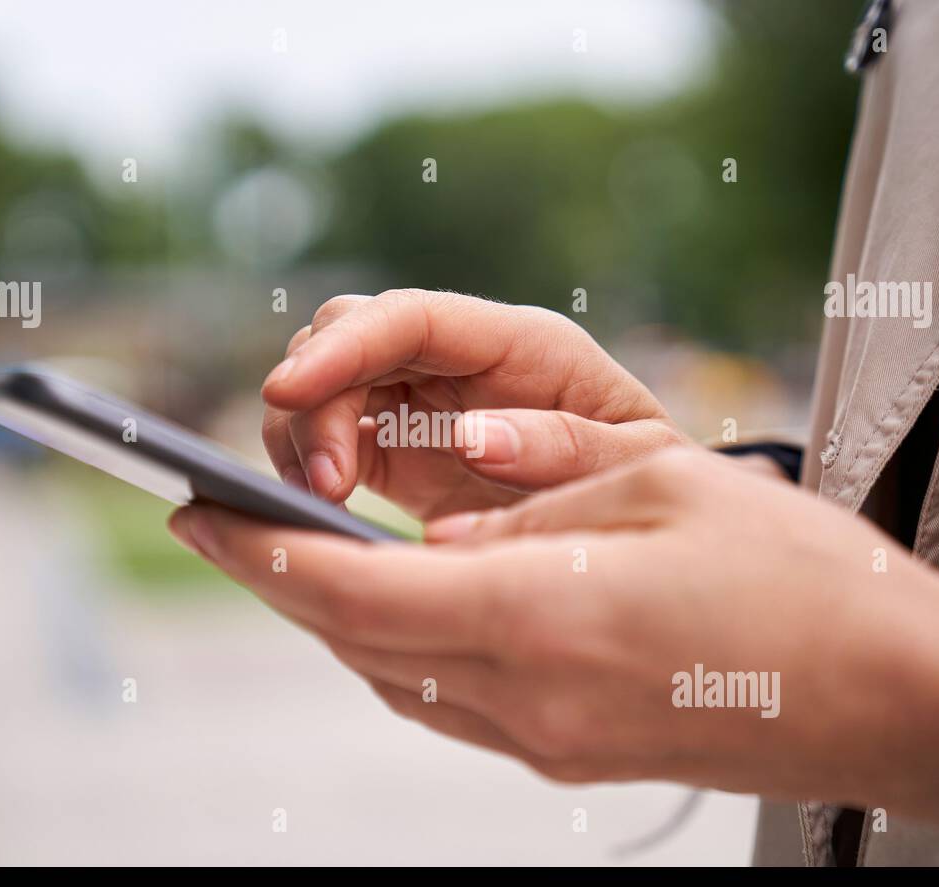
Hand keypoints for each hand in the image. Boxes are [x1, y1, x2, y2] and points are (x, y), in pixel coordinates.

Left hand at [170, 447, 938, 843]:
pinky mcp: (568, 756)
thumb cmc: (800, 575)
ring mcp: (546, 742)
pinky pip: (443, 704)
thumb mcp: (662, 487)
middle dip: (276, 581)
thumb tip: (443, 505)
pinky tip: (394, 607)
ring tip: (294, 555)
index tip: (197, 512)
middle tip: (221, 522)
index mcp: (544, 617)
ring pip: (390, 677)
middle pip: (354, 639)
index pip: (355, 588)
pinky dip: (393, 650)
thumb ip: (533, 493)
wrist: (893, 697)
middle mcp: (528, 698)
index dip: (263, 551)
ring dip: (330, 616)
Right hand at [260, 288, 682, 519]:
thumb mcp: (640, 463)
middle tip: (325, 488)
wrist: (644, 518)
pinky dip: (306, 465)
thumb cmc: (651, 479)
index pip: (411, 316)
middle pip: (349, 336)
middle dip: (314, 399)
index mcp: (522, 343)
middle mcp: (460, 358)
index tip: (287, 387)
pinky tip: (319, 511)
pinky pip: (328, 435)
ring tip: (321, 506)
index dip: (343, 345)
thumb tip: (471, 436)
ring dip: (301, 436)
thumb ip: (567, 447)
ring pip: (325, 383)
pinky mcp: (399, 446)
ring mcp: (424, 398)